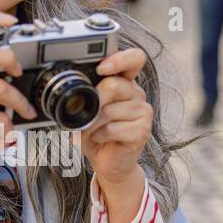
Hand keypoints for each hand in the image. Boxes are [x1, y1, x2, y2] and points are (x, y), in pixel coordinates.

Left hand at [79, 45, 152, 190]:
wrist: (108, 162)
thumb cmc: (97, 134)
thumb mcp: (87, 110)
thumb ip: (87, 95)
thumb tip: (80, 90)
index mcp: (125, 83)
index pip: (134, 59)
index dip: (119, 59)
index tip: (101, 68)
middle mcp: (136, 94)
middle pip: (115, 85)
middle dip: (93, 101)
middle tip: (86, 114)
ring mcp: (143, 112)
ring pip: (110, 110)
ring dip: (93, 124)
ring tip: (93, 130)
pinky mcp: (142, 130)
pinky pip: (114, 128)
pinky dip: (100, 135)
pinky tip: (102, 138)